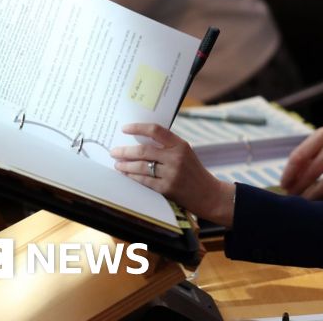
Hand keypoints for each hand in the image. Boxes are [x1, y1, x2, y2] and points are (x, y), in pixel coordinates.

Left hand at [111, 124, 235, 226]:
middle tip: (114, 151)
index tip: (125, 128)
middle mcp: (176, 157)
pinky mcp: (167, 188)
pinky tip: (127, 175)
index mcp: (181, 145)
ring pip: (141, 166)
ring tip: (117, 164)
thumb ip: (167, 147)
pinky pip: (144, 181)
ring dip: (125, 165)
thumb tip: (140, 141)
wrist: (208, 194)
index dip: (138, 128)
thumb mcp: (185, 154)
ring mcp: (171, 173)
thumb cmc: (194, 172)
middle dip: (125, 151)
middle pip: (144, 150)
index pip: (156, 131)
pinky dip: (133, 177)